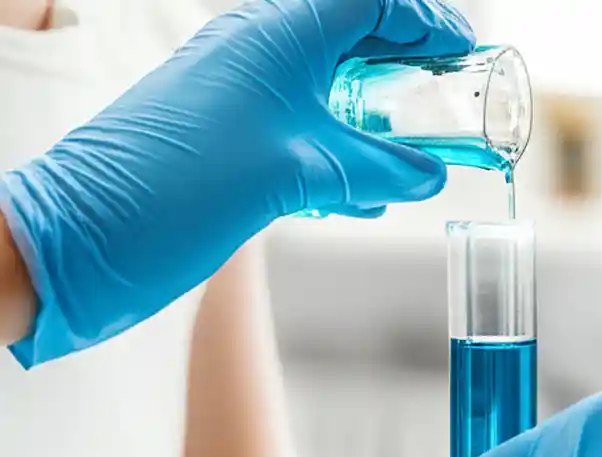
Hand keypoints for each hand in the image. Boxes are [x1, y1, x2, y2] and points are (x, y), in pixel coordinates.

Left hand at [0, 0, 473, 365]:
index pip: (370, 4)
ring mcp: (235, 87)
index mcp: (277, 34)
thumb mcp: (302, 174)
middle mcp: (255, 48)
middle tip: (449, 95)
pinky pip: (296, 120)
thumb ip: (377, 169)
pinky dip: (337, 144)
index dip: (425, 22)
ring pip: (322, 82)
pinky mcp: (222, 129)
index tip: (465, 50)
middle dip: (404, 64)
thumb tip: (431, 175)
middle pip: (348, 36)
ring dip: (372, 110)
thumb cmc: (185, 186)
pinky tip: (364, 190)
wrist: (85, 236)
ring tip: (417, 146)